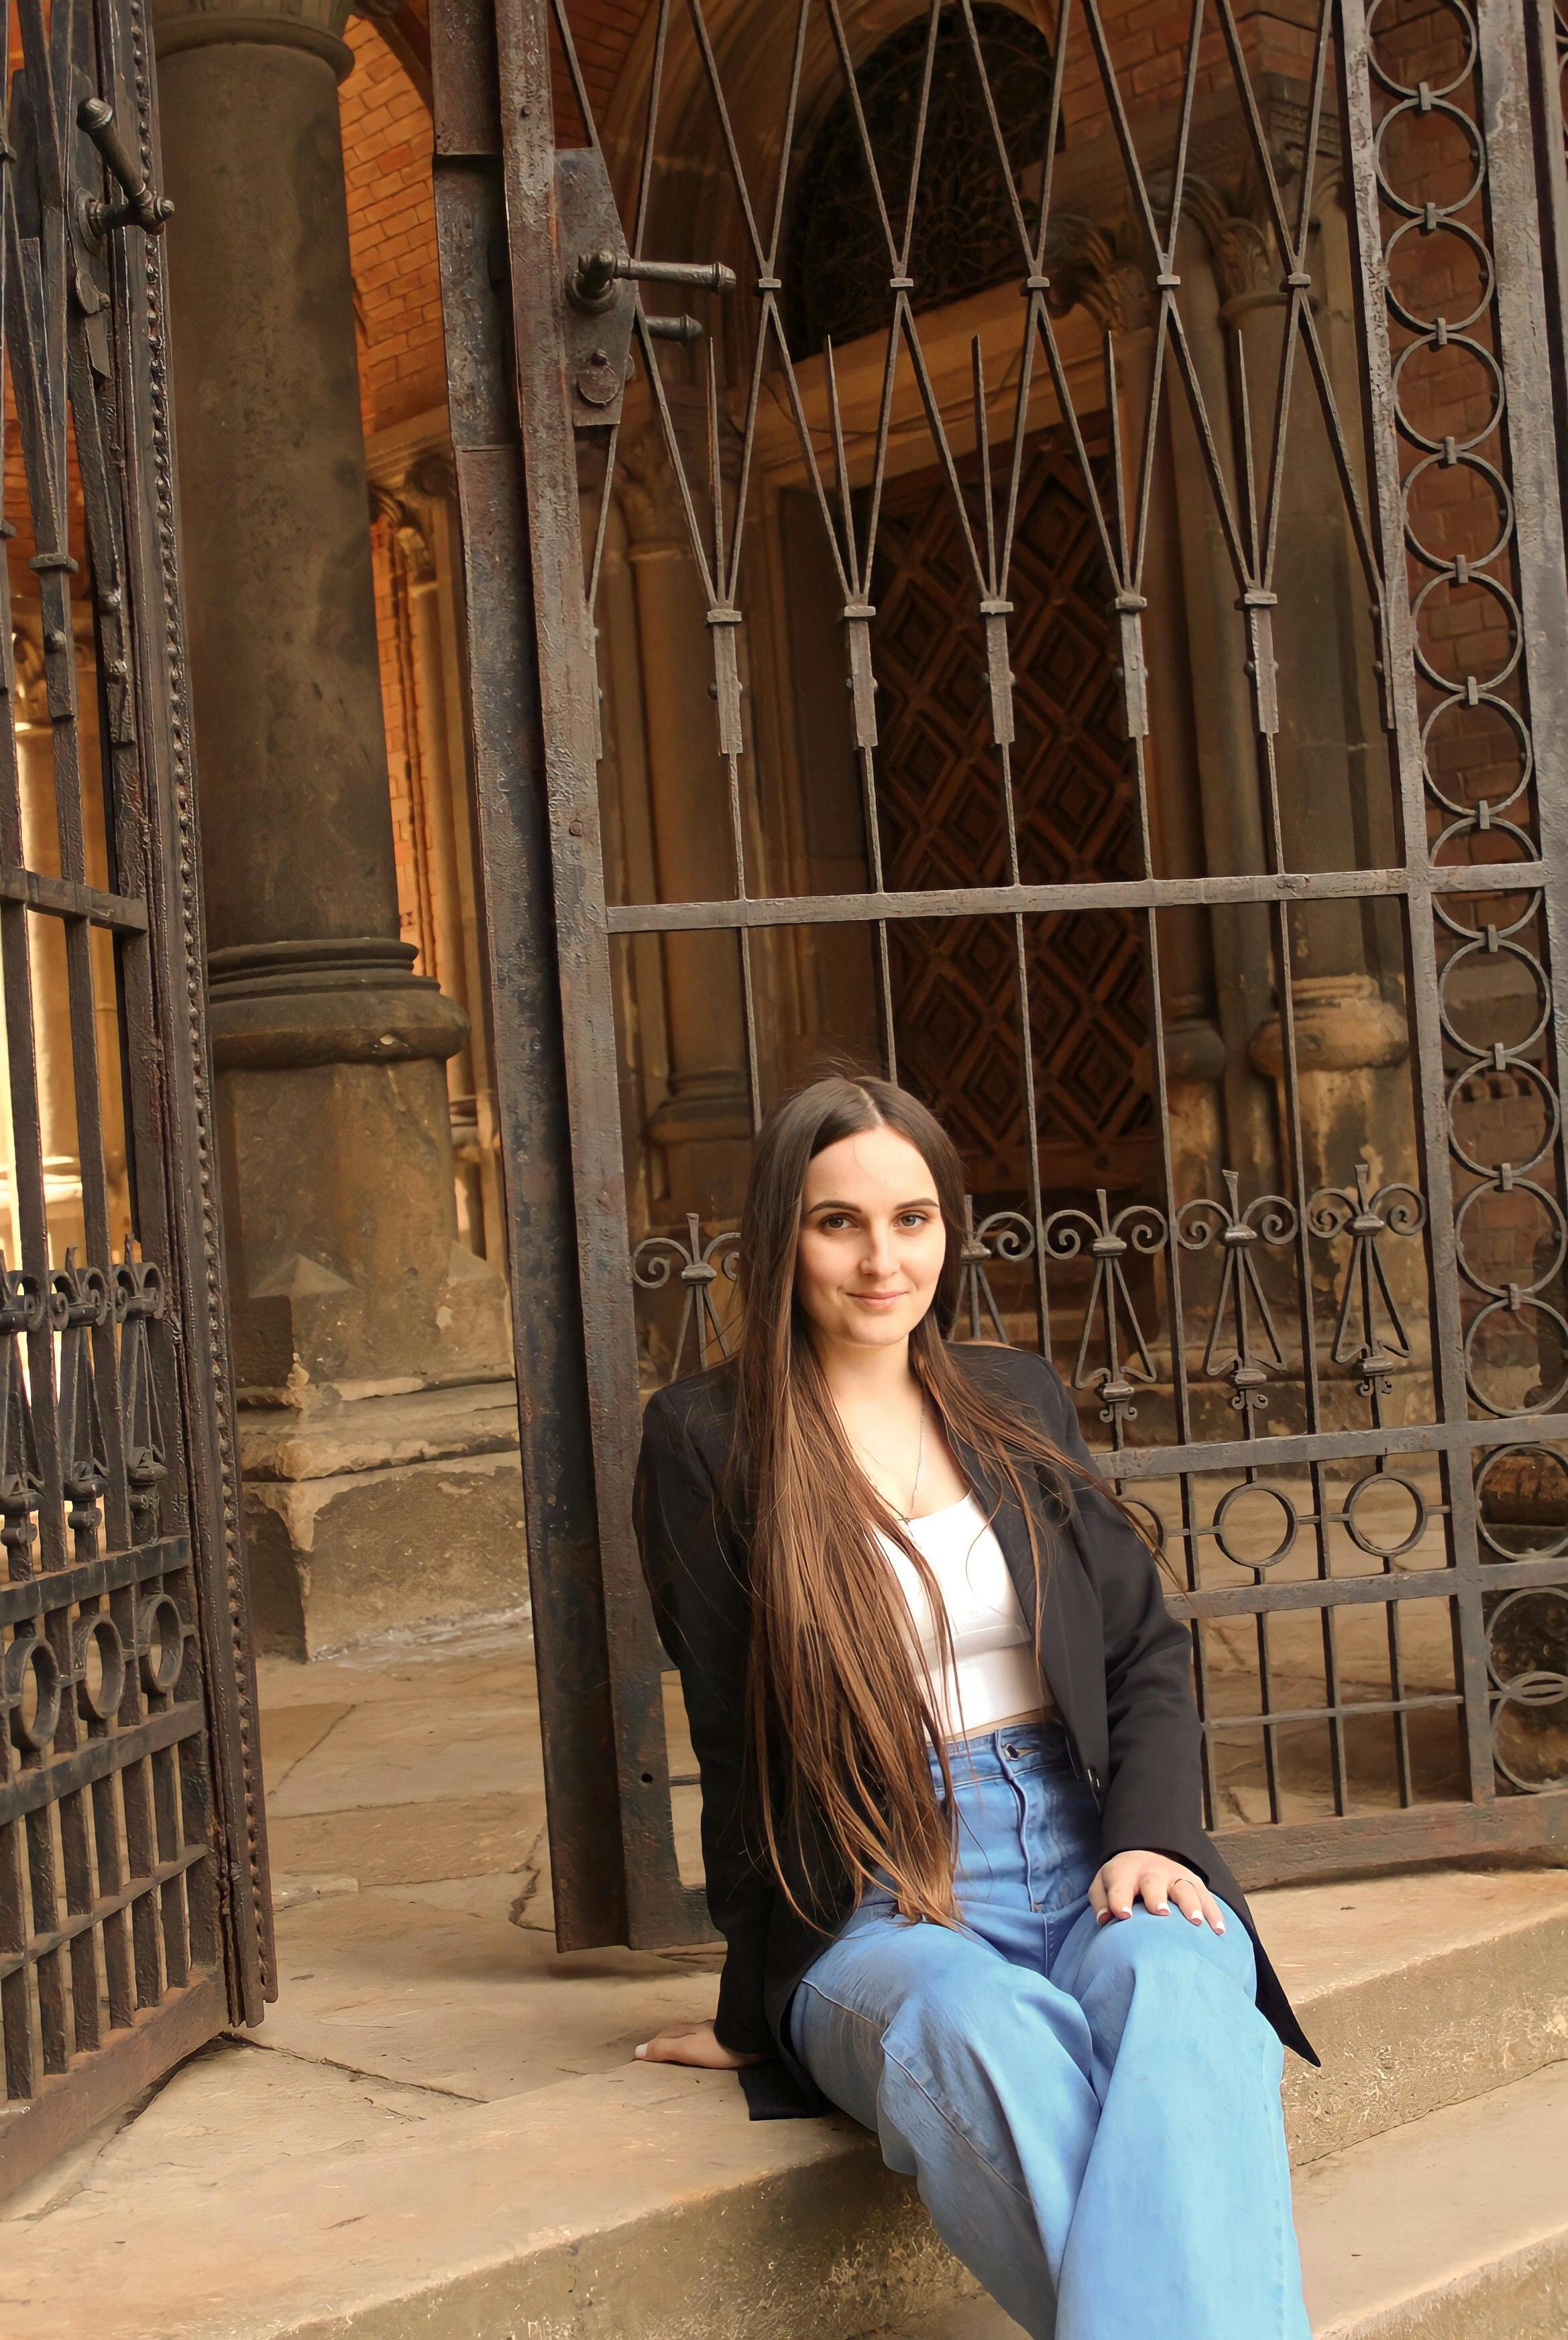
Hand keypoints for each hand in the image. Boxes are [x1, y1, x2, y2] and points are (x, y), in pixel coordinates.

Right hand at [633, 2020, 761, 2068]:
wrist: (752, 2040)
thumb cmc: (718, 2047)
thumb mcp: (687, 2050)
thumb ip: (664, 2050)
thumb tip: (637, 2051)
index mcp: (686, 2029)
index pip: (662, 2036)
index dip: (650, 2046)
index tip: (638, 2058)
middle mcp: (697, 2027)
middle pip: (675, 2033)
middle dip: (662, 2042)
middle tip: (653, 2056)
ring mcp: (713, 2031)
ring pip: (689, 2036)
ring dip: (678, 2044)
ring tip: (674, 2056)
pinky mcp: (726, 2039)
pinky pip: (703, 2043)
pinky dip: (693, 2048)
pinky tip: (700, 2055)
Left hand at [1090, 1851, 1226, 1932]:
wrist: (1144, 1856)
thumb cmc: (1121, 1882)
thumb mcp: (1103, 1885)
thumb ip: (1101, 1901)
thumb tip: (1105, 1919)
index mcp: (1125, 1873)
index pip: (1120, 1884)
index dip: (1119, 1899)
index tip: (1123, 1915)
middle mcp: (1151, 1872)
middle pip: (1154, 1883)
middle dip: (1157, 1896)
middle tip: (1161, 1912)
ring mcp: (1175, 1876)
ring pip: (1184, 1887)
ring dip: (1190, 1903)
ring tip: (1195, 1921)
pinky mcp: (1193, 1882)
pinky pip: (1205, 1896)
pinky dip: (1213, 1912)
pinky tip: (1218, 1930)